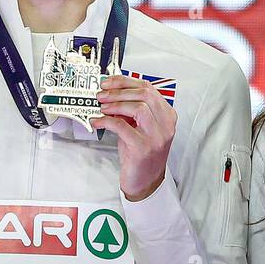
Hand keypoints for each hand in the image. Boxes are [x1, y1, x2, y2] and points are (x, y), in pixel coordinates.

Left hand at [94, 74, 176, 201]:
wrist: (145, 181)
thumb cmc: (140, 153)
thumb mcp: (139, 127)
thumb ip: (130, 110)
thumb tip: (110, 94)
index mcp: (166, 115)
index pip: (148, 88)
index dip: (126, 82)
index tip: (109, 82)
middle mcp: (165, 125)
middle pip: (144, 94)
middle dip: (119, 91)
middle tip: (103, 94)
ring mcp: (156, 137)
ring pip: (138, 107)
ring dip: (115, 104)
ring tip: (102, 107)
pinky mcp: (143, 148)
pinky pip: (123, 127)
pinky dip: (107, 121)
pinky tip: (98, 122)